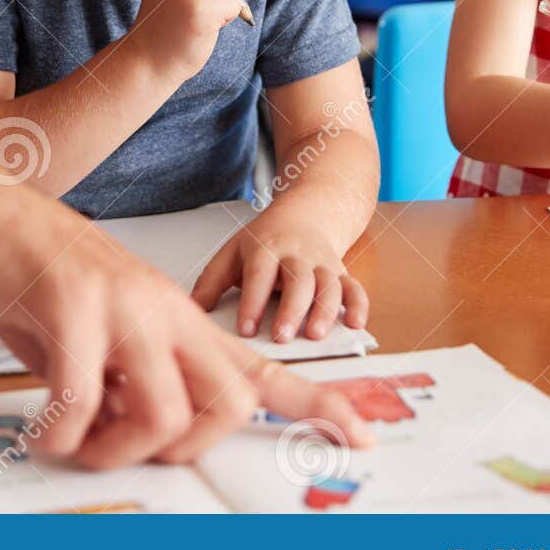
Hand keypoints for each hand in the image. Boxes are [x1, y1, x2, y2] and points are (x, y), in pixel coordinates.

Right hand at [0, 179, 373, 468]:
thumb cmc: (30, 267)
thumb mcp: (92, 327)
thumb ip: (122, 378)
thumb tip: (124, 432)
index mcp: (175, 314)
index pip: (260, 365)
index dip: (317, 403)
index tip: (359, 434)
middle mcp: (162, 307)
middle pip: (226, 402)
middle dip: (184, 448)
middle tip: (127, 446)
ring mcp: (122, 303)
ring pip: (162, 413)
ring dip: (115, 448)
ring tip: (77, 439)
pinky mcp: (73, 305)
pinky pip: (81, 403)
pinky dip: (60, 432)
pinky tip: (42, 425)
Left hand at [189, 208, 368, 343]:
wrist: (305, 214)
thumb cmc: (265, 240)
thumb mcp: (232, 253)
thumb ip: (212, 282)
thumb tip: (191, 310)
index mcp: (265, 249)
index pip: (259, 275)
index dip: (253, 302)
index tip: (247, 329)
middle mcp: (296, 256)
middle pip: (297, 280)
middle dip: (291, 309)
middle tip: (282, 336)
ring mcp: (322, 263)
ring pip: (328, 285)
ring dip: (324, 310)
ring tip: (315, 335)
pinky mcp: (342, 272)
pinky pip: (354, 287)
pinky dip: (358, 305)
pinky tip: (355, 324)